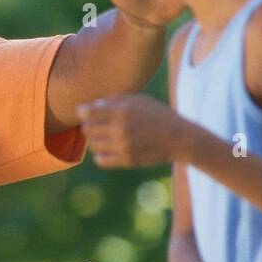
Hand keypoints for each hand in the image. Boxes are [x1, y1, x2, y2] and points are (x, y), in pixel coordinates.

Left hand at [76, 94, 191, 167]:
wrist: (179, 138)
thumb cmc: (159, 116)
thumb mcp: (140, 100)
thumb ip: (116, 100)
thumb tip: (94, 105)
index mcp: (123, 111)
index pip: (88, 113)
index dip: (82, 112)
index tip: (85, 113)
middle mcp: (121, 128)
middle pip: (87, 130)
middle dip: (89, 126)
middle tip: (98, 126)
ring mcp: (123, 146)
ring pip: (93, 145)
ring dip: (97, 141)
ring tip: (107, 137)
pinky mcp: (127, 160)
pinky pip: (100, 160)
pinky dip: (101, 155)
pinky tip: (109, 150)